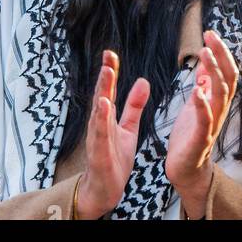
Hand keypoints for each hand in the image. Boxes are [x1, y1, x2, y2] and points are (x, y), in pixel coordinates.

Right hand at [74, 51, 149, 219]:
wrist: (105, 188)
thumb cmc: (114, 157)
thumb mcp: (128, 128)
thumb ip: (134, 106)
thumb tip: (143, 81)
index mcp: (107, 115)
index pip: (109, 88)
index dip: (110, 70)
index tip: (112, 53)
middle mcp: (100, 121)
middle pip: (102, 93)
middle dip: (105, 74)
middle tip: (109, 55)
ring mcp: (98, 135)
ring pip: (99, 109)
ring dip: (103, 90)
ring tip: (107, 72)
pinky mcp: (99, 150)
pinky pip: (100, 132)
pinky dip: (101, 117)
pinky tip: (103, 104)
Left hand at [165, 30, 238, 218]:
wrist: (186, 170)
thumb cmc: (190, 135)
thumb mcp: (196, 103)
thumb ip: (203, 83)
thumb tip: (207, 59)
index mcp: (216, 101)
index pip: (225, 72)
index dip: (221, 52)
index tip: (210, 33)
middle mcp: (218, 111)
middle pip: (227, 79)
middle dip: (221, 56)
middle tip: (211, 36)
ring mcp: (211, 125)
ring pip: (220, 96)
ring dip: (213, 73)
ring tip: (204, 54)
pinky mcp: (200, 140)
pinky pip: (205, 121)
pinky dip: (203, 105)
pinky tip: (197, 91)